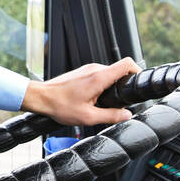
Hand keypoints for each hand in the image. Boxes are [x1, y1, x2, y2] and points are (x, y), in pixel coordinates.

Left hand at [21, 58, 141, 125]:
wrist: (40, 98)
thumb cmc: (60, 106)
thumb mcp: (88, 117)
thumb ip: (111, 116)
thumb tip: (127, 115)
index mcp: (99, 77)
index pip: (127, 64)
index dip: (138, 71)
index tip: (138, 84)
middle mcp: (94, 69)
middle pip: (119, 70)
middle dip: (124, 85)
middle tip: (121, 101)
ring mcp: (87, 69)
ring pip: (109, 74)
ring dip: (112, 86)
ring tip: (104, 102)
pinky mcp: (82, 72)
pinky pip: (99, 75)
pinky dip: (102, 85)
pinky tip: (94, 99)